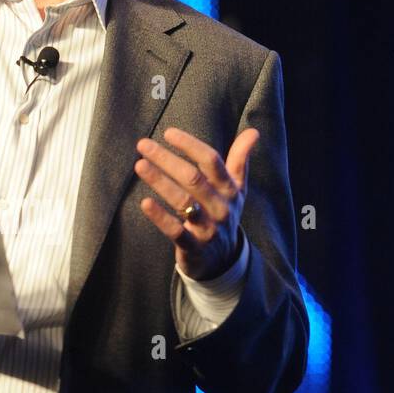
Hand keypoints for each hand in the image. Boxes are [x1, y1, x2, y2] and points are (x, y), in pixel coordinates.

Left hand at [134, 126, 258, 280]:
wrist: (224, 260)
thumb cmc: (223, 215)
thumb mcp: (237, 189)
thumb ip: (240, 159)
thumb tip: (253, 132)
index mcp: (229, 189)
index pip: (211, 161)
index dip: (190, 145)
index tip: (168, 133)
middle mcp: (221, 207)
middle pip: (193, 178)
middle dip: (167, 159)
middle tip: (144, 145)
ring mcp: (208, 228)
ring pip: (183, 201)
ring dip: (160, 181)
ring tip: (140, 165)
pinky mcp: (194, 247)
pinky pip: (176, 231)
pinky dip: (160, 217)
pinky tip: (144, 203)